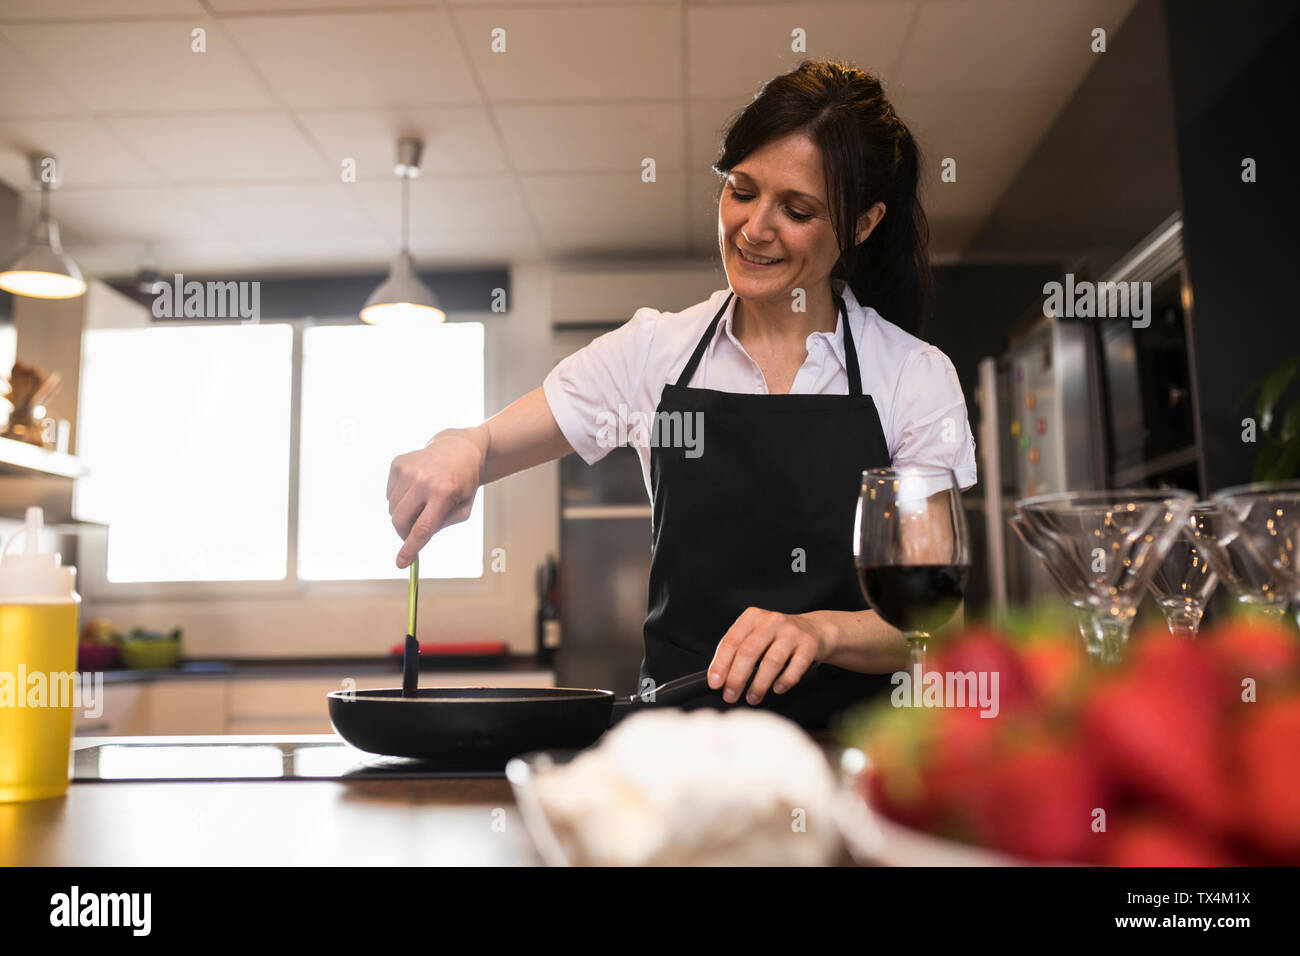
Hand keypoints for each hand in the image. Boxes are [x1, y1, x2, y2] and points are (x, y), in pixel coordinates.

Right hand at [387, 427, 485, 567]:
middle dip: (404, 533)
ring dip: (404, 514)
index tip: (401, 563)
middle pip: (401, 521)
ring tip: (422, 501)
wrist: (458, 448)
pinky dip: (400, 498)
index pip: (422, 528)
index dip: (410, 548)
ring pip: (393, 509)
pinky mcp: (398, 463)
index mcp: (444, 493)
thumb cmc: (463, 483)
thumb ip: (441, 526)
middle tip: (412, 534)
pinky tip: (416, 487)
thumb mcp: (464, 508)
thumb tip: (414, 542)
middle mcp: (424, 480)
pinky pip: (390, 494)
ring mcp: (409, 470)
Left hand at [706, 608, 836, 705]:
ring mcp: (792, 632)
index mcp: (753, 617)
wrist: (816, 630)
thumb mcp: (756, 635)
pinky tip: (777, 689)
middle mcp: (772, 621)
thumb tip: (719, 678)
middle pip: (749, 651)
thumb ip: (739, 650)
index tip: (715, 683)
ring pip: (771, 661)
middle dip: (737, 677)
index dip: (721, 664)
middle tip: (730, 695)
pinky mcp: (809, 644)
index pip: (731, 641)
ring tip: (752, 698)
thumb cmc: (778, 637)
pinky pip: (795, 667)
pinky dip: (784, 681)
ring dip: (759, 684)